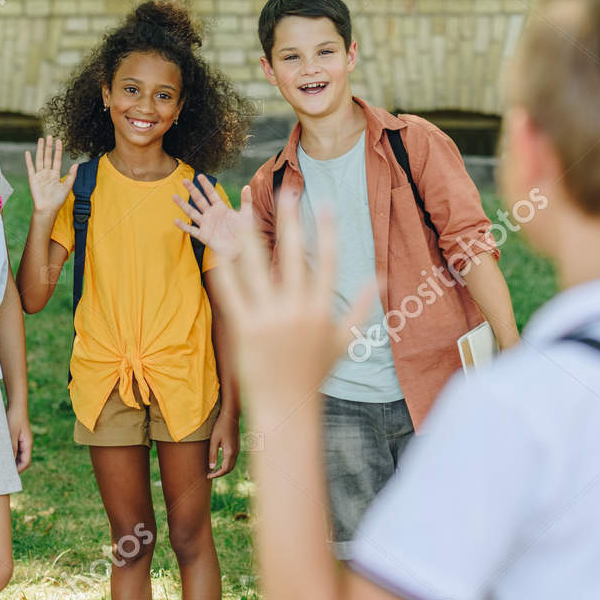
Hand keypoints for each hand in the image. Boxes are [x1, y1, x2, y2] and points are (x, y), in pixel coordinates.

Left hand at [7, 403, 32, 472]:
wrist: (16, 405)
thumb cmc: (14, 418)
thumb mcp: (11, 433)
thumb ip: (11, 447)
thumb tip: (9, 461)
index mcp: (27, 444)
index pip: (25, 462)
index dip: (18, 470)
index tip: (8, 475)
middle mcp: (26, 444)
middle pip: (22, 461)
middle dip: (14, 468)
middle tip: (2, 473)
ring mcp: (21, 441)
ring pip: (17, 456)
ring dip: (10, 461)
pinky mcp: (16, 438)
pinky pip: (13, 449)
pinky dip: (8, 454)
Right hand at [25, 137, 73, 218]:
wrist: (47, 209)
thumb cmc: (57, 201)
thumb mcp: (67, 187)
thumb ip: (71, 175)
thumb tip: (77, 164)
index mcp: (55, 175)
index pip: (57, 159)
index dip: (58, 150)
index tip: (59, 141)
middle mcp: (47, 173)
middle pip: (48, 157)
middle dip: (49, 146)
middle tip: (49, 136)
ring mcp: (39, 175)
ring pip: (40, 159)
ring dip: (40, 150)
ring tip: (41, 140)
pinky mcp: (32, 179)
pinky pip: (30, 167)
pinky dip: (28, 160)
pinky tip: (28, 152)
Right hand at [175, 178, 254, 261]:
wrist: (242, 248)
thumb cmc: (244, 232)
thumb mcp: (246, 215)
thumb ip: (246, 201)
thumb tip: (247, 186)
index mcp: (221, 208)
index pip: (211, 194)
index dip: (206, 185)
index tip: (199, 175)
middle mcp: (211, 214)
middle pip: (199, 200)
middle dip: (192, 190)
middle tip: (184, 180)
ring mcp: (206, 225)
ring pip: (192, 212)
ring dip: (183, 205)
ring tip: (174, 197)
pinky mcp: (204, 236)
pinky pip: (192, 230)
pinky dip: (184, 226)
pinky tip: (176, 221)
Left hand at [206, 411, 240, 478]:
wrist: (230, 416)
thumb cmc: (220, 426)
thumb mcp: (214, 440)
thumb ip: (212, 454)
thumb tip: (211, 468)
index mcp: (230, 451)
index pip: (224, 469)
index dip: (216, 474)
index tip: (208, 476)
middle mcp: (236, 452)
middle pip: (229, 469)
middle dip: (220, 474)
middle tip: (209, 474)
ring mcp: (237, 449)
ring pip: (232, 465)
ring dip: (223, 469)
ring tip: (213, 470)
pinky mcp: (236, 446)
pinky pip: (232, 459)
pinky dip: (226, 464)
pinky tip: (219, 462)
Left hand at [211, 185, 374, 413]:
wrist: (287, 408)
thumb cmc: (315, 373)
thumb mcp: (343, 341)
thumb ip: (362, 307)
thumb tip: (381, 279)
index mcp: (322, 311)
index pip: (328, 262)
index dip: (327, 232)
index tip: (326, 205)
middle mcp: (297, 312)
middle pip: (293, 255)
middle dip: (290, 220)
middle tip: (286, 191)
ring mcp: (269, 320)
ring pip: (257, 267)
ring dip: (249, 234)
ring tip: (243, 209)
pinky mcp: (244, 329)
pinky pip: (232, 292)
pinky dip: (224, 268)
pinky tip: (218, 246)